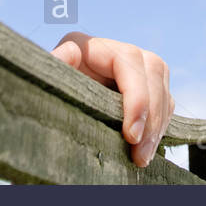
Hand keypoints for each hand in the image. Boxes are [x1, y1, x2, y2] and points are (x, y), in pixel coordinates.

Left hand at [50, 32, 174, 167]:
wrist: (43, 116)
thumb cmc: (40, 99)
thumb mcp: (44, 83)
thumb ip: (55, 67)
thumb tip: (68, 54)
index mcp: (91, 46)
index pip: (128, 59)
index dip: (137, 96)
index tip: (131, 135)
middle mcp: (117, 52)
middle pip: (153, 70)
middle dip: (151, 115)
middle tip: (140, 155)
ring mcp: (133, 68)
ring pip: (162, 87)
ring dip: (158, 125)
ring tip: (142, 158)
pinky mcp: (143, 88)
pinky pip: (164, 102)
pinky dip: (159, 126)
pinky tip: (148, 149)